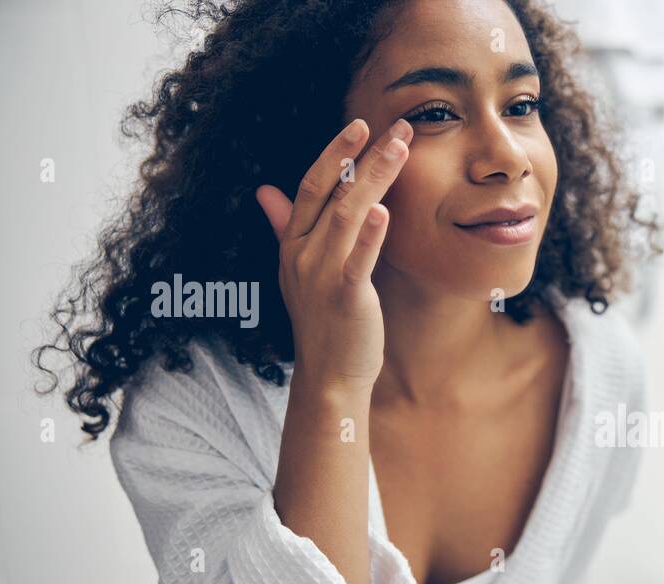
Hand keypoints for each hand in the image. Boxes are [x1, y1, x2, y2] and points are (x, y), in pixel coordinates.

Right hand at [254, 117, 411, 391]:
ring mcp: (321, 275)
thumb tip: (264, 190)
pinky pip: (356, 260)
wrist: (330, 377)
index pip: (311, 186)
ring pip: (348, 215)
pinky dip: (369, 234)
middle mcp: (302, 254)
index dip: (334, 153)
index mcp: (293, 244)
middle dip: (362, 155)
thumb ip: (285, 227)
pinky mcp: (345, 297)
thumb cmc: (325, 323)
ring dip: (374, 178)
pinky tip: (383, 210)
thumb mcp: (299, 271)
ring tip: (400, 149)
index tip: (360, 126)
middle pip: (332, 192)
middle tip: (395, 126)